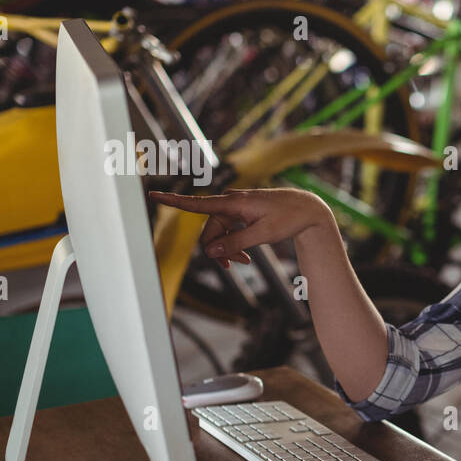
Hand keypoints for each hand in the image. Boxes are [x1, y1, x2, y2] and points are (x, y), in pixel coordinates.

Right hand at [147, 188, 331, 269]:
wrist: (308, 209)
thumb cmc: (289, 218)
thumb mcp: (263, 234)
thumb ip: (236, 243)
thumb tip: (210, 252)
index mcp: (234, 203)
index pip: (197, 204)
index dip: (173, 202)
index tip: (153, 195)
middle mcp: (232, 202)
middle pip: (210, 229)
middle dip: (217, 248)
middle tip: (234, 265)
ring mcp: (238, 207)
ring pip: (220, 231)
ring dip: (227, 248)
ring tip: (244, 262)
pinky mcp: (244, 213)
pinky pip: (230, 229)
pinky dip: (234, 243)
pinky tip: (244, 256)